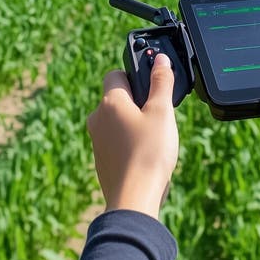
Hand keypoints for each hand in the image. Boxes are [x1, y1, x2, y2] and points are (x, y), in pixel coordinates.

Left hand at [87, 54, 178, 219]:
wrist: (134, 199)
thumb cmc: (149, 153)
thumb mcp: (162, 112)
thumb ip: (162, 82)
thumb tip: (161, 61)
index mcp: (109, 102)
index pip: (116, 74)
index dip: (135, 76)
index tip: (152, 86)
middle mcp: (98, 119)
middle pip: (117, 98)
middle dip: (137, 102)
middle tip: (158, 114)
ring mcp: (97, 142)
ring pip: (117, 121)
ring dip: (134, 123)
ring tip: (155, 138)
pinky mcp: (102, 161)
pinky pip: (116, 141)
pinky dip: (130, 143)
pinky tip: (147, 155)